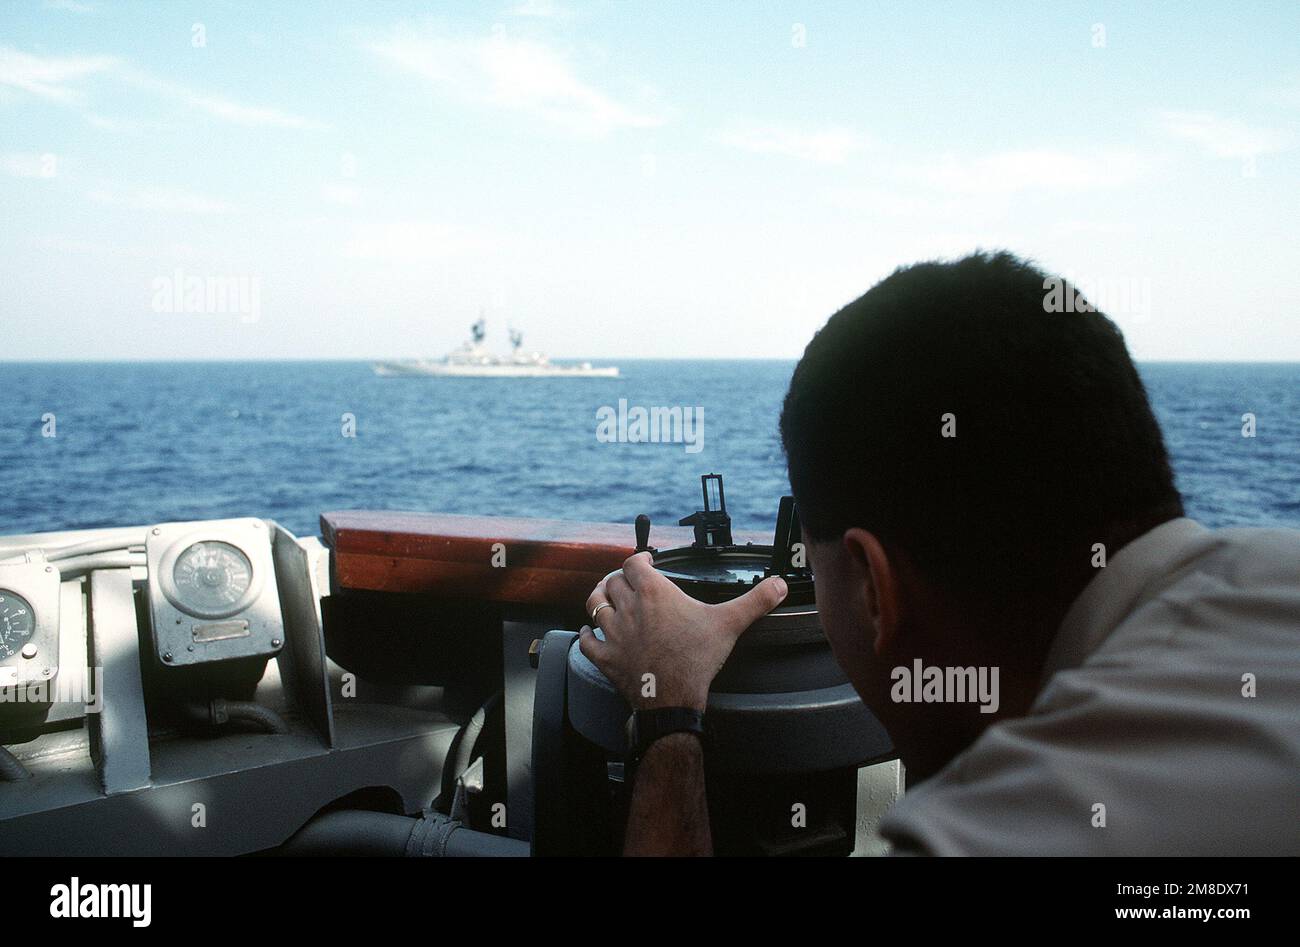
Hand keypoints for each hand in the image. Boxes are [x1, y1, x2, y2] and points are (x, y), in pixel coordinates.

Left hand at [580, 552, 788, 711]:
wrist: (672, 699)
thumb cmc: (697, 659)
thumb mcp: (728, 624)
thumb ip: (754, 601)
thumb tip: (779, 585)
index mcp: (653, 593)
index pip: (634, 563)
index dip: (640, 559)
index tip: (647, 562)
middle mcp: (628, 607)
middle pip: (613, 582)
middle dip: (620, 579)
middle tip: (628, 581)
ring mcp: (612, 633)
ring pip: (595, 605)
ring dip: (599, 599)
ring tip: (605, 597)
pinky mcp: (604, 657)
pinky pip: (586, 641)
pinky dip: (585, 635)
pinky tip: (589, 633)